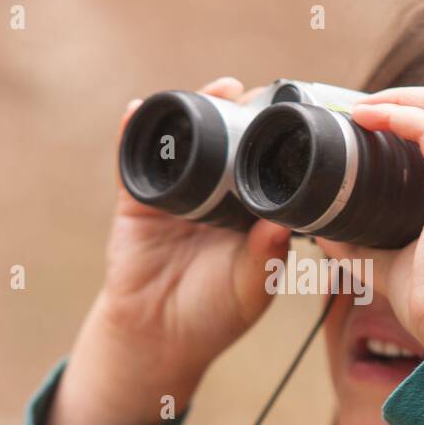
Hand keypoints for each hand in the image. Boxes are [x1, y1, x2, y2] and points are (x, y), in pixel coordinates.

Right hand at [47, 77, 291, 424]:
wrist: (160, 337)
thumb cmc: (214, 314)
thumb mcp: (250, 289)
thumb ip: (266, 259)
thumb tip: (283, 226)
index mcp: (249, 212)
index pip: (262, 164)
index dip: (273, 139)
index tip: (290, 115)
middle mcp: (215, 196)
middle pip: (227, 142)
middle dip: (239, 112)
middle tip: (251, 93)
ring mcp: (176, 194)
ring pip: (186, 143)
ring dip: (196, 109)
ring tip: (217, 88)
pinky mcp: (138, 201)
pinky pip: (134, 162)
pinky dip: (133, 133)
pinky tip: (138, 109)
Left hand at [317, 87, 423, 351]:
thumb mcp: (398, 266)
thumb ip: (365, 246)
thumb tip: (326, 234)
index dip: (421, 122)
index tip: (379, 125)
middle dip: (411, 100)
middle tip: (364, 107)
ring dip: (402, 100)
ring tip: (361, 107)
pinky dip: (397, 116)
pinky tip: (367, 119)